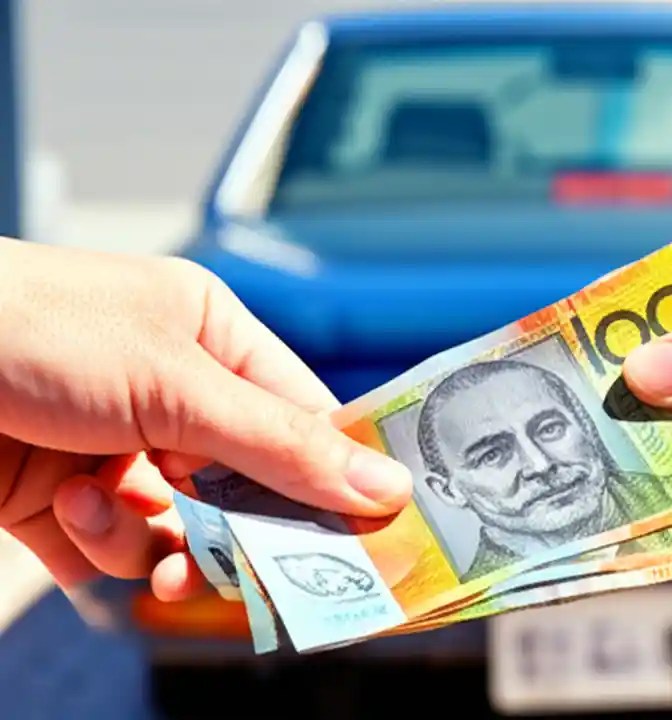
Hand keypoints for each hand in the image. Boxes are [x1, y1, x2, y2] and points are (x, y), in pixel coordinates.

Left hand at [0, 239, 411, 599]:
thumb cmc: (33, 329)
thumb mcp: (175, 382)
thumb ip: (280, 445)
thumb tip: (384, 489)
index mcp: (213, 339)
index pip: (303, 418)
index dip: (334, 476)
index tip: (368, 534)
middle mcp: (173, 395)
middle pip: (250, 486)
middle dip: (243, 525)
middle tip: (250, 563)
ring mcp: (118, 449)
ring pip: (188, 528)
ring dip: (162, 538)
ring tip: (126, 522)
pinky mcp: (63, 501)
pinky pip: (121, 549)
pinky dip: (105, 541)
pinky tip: (70, 506)